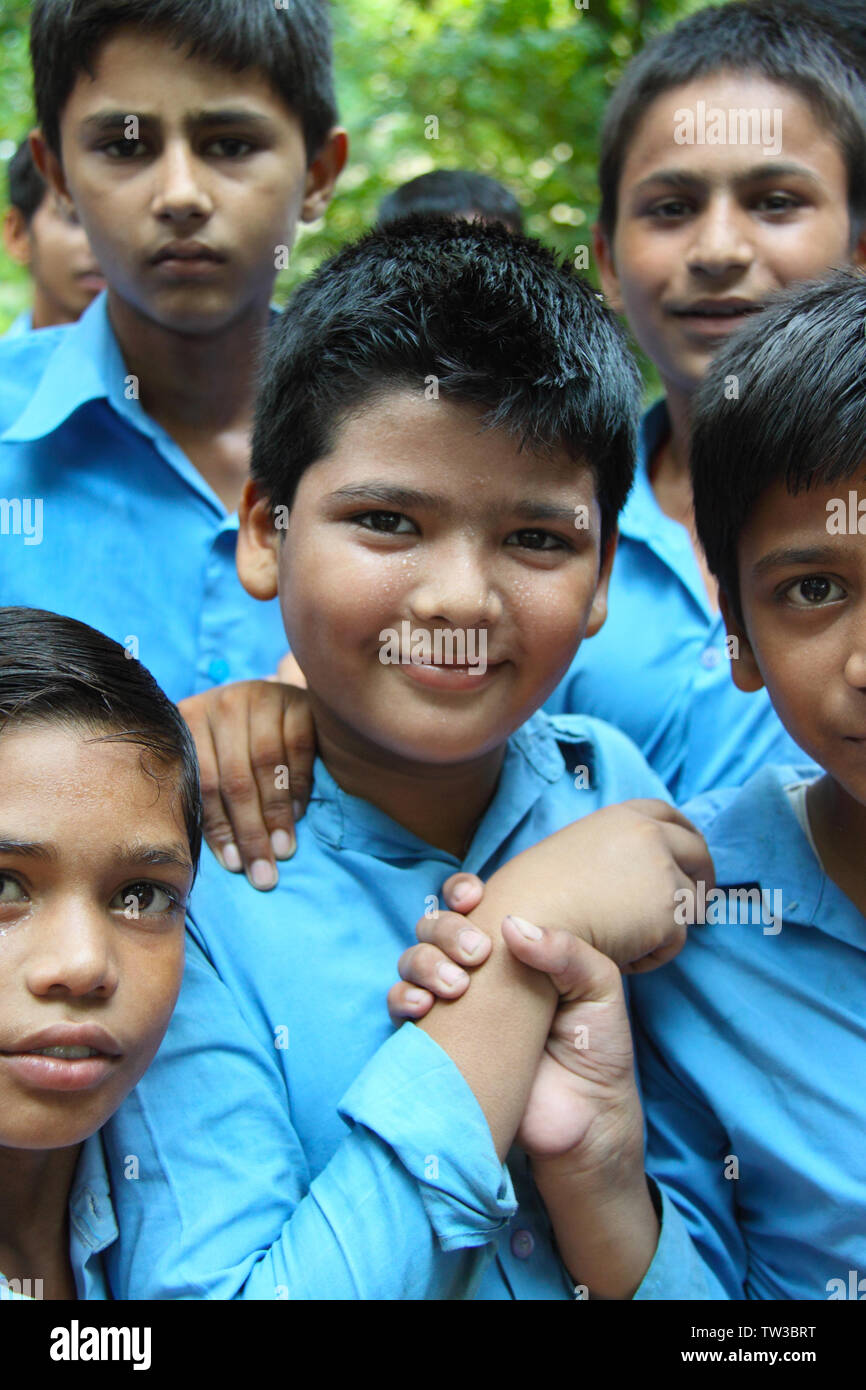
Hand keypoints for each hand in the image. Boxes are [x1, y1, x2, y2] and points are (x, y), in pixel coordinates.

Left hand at [178, 678, 315, 888]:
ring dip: (276, 814)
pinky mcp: (298, 700)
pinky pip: (298, 750)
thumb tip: (224, 857)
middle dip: (250, 832)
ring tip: (283, 850)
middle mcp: (223, 704)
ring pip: (266, 766)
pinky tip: (298, 814)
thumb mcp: (217, 759)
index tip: (235, 866)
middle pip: (235, 779)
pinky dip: (299, 786)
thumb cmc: (240, 744)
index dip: (220, 829)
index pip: (204, 784)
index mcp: (191, 719)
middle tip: (264, 871)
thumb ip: (212, 794)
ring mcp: (262, 697)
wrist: (280, 701)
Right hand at [391, 910, 637, 1161]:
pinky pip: (400, 1011)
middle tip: (478, 954)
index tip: (475, 898)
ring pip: (413, 962)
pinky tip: (422, 1008)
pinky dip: (402, 999)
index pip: (473, 904)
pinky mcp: (437, 1044)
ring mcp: (454, 1007)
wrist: (586, 1119)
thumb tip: (512, 925)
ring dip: (423, 962)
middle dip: (446, 929)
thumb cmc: (598, 1047)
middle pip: (436, 928)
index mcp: (513, 948)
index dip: (461, 891)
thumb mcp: (599, 988)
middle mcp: (477, 972)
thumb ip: (567, 951)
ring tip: (455, 986)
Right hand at [461, 799, 711, 971]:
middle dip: (702, 878)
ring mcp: (665, 873)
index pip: (670, 816)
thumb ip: (611, 850)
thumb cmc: (535, 892)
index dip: (685, 837)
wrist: (531, 918)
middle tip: (692, 905)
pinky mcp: (670, 913)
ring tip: (623, 938)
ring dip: (667, 924)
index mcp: (624, 816)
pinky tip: (616, 952)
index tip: (688, 858)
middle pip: (699, 853)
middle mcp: (651, 836)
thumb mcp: (574, 849)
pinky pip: (674, 942)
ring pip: (690, 903)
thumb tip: (631, 870)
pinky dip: (650, 954)